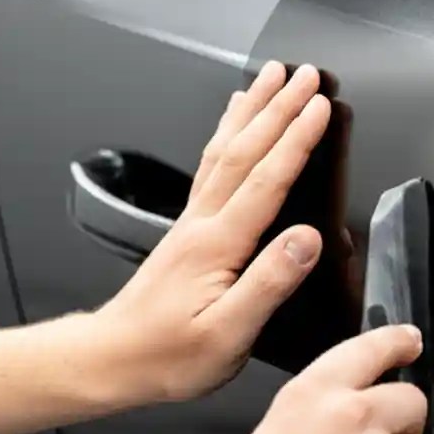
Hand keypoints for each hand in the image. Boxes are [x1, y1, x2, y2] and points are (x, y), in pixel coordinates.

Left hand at [91, 61, 330, 403]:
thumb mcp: (228, 334)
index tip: (320, 105)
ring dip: (252, 109)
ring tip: (272, 76)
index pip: (266, 179)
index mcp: (218, 245)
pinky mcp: (187, 231)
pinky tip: (232, 120)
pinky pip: (210, 165)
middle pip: (245, 149)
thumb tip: (307, 240)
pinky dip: (226, 133)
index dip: (296, 139)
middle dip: (279, 106)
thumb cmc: (169, 356)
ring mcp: (192, 223)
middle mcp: (202, 223)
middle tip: (306, 73)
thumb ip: (270, 283)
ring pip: (225, 149)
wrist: (113, 360)